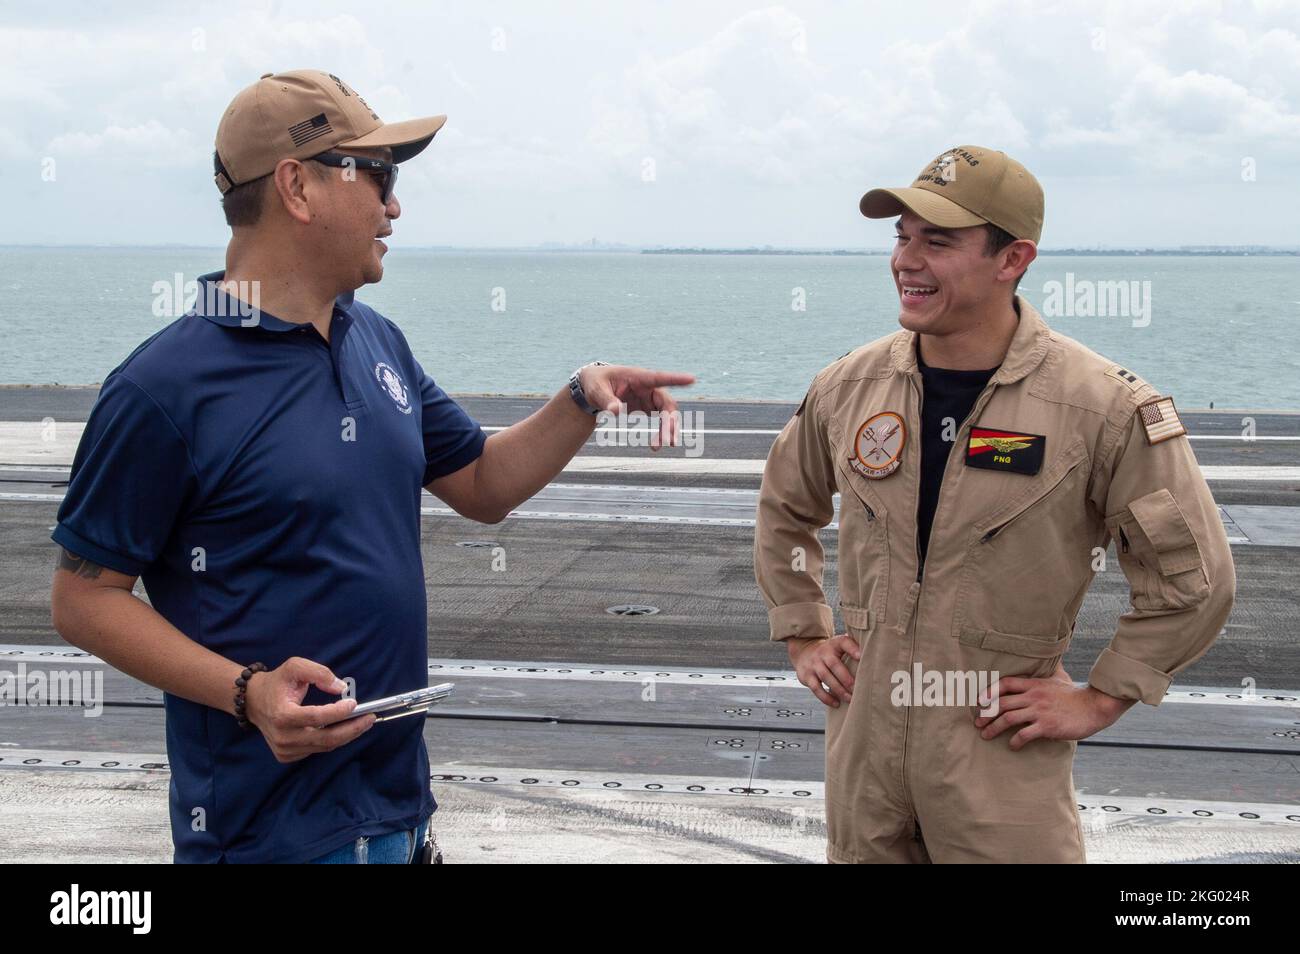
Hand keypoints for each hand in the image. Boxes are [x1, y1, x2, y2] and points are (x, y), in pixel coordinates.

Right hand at [243, 656, 375, 762]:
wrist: (254, 701)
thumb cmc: (276, 682)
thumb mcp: (295, 667)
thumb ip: (319, 673)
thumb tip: (340, 687)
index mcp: (282, 715)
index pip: (318, 717)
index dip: (338, 712)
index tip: (354, 704)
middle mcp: (283, 736)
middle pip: (326, 738)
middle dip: (352, 729)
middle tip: (370, 718)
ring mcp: (284, 749)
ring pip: (324, 746)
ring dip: (346, 735)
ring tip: (362, 722)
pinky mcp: (286, 755)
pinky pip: (316, 749)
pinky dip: (332, 740)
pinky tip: (341, 728)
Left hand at [579, 363, 694, 449]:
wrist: (593, 387)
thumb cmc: (595, 383)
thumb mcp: (596, 390)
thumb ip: (606, 400)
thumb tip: (616, 412)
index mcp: (638, 377)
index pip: (659, 378)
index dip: (676, 379)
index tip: (692, 379)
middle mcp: (648, 387)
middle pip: (667, 403)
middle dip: (670, 422)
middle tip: (668, 441)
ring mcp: (650, 397)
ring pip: (667, 414)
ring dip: (667, 430)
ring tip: (658, 447)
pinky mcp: (648, 407)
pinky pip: (661, 420)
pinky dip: (661, 432)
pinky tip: (656, 445)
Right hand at [789, 633, 861, 707]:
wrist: (804, 652)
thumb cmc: (829, 652)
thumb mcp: (839, 645)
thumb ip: (854, 648)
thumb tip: (874, 657)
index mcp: (834, 644)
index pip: (843, 642)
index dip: (852, 648)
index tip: (861, 657)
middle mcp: (823, 653)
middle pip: (834, 664)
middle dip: (846, 678)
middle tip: (857, 689)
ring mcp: (813, 664)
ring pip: (826, 677)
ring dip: (839, 690)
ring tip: (849, 699)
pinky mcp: (806, 676)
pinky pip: (816, 688)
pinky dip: (826, 697)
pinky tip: (836, 703)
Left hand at [972, 666, 1132, 750]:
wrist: (1094, 707)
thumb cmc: (1074, 695)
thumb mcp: (1057, 678)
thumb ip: (1045, 673)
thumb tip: (1044, 663)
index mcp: (1034, 684)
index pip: (1005, 683)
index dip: (989, 691)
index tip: (979, 701)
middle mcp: (1033, 696)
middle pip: (1002, 703)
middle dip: (986, 714)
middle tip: (978, 723)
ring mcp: (1039, 711)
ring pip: (1008, 719)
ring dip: (994, 728)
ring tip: (986, 735)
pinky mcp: (1047, 726)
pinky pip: (1024, 734)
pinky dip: (1014, 741)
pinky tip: (1012, 745)